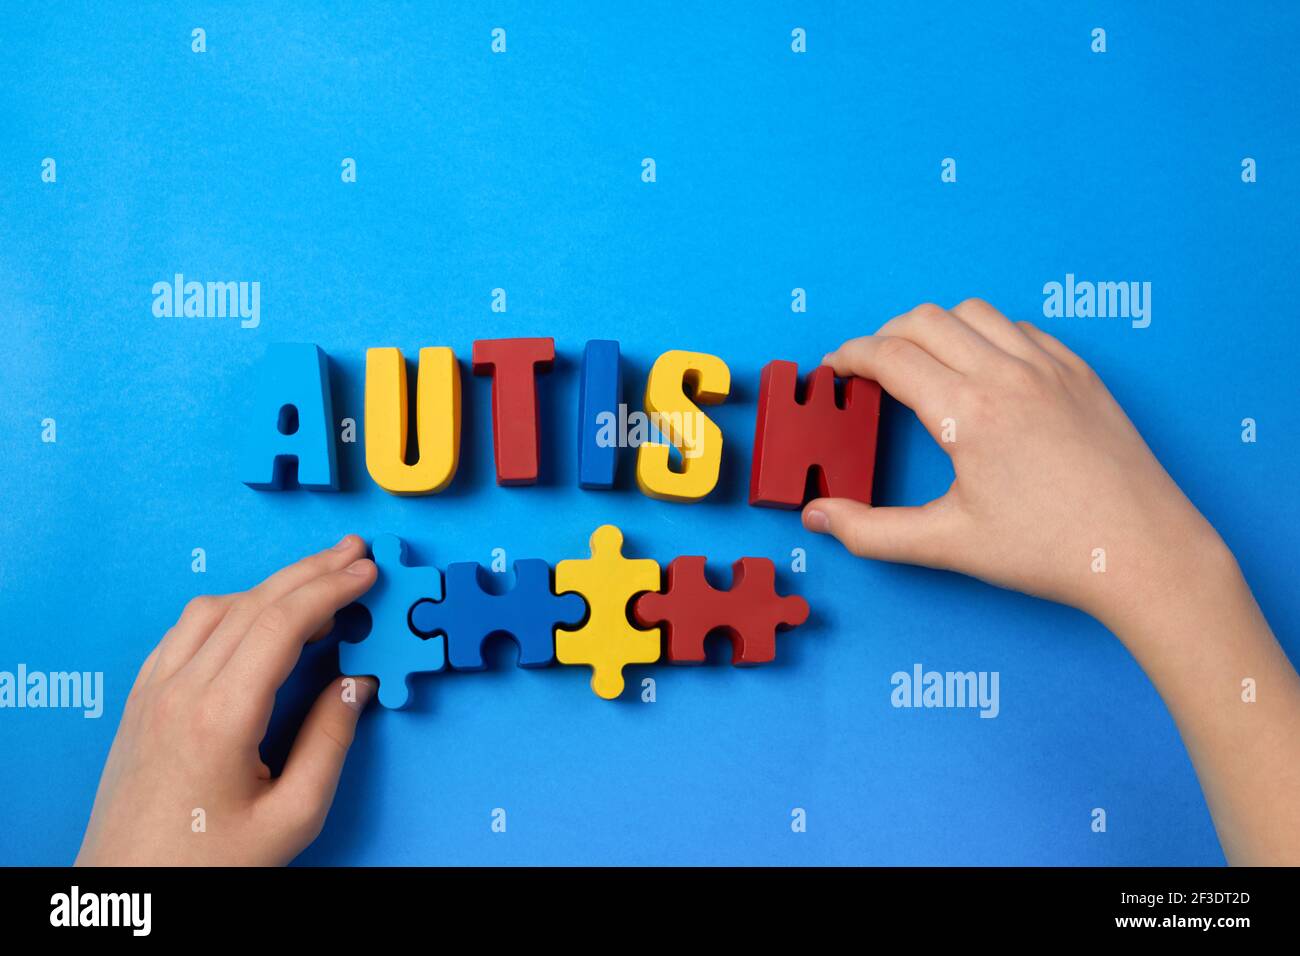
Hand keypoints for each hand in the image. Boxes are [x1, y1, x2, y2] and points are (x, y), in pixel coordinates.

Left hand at [76, 536, 377, 865]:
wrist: (129, 892)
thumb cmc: (209, 864)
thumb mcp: (292, 815)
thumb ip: (331, 741)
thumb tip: (357, 682)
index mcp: (220, 716)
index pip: (282, 624)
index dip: (330, 589)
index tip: (367, 571)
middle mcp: (180, 691)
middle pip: (252, 603)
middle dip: (310, 571)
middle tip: (354, 551)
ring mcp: (153, 692)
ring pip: (214, 609)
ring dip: (269, 587)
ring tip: (314, 582)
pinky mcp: (141, 702)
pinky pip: (184, 632)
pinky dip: (229, 610)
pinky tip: (255, 617)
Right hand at [804, 300, 1299, 864]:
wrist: (1143, 553)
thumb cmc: (1048, 551)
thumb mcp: (948, 544)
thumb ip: (872, 531)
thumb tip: (818, 517)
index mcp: (967, 412)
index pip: (889, 356)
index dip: (849, 356)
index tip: (834, 367)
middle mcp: (1007, 374)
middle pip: (925, 319)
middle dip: (886, 336)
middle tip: (872, 369)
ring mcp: (1050, 367)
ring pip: (976, 312)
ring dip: (938, 328)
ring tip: (926, 364)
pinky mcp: (1081, 374)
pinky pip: (1022, 328)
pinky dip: (989, 336)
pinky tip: (985, 372)